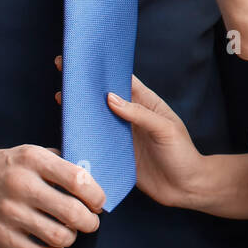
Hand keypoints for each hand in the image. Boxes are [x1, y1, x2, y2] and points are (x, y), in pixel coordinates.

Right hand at [0, 139, 104, 247]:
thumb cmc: (8, 167)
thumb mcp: (33, 153)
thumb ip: (61, 164)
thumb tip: (91, 183)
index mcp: (34, 160)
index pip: (78, 180)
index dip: (96, 195)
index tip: (97, 202)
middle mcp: (22, 185)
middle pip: (72, 212)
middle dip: (90, 222)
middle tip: (90, 222)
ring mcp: (10, 212)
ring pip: (58, 236)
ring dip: (71, 237)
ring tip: (69, 232)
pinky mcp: (0, 235)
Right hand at [55, 57, 204, 208]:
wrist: (185, 189)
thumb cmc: (182, 154)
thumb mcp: (165, 129)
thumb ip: (139, 114)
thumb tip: (110, 98)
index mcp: (146, 103)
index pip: (123, 81)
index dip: (106, 69)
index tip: (86, 58)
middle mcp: (131, 117)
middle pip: (105, 97)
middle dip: (87, 86)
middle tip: (66, 73)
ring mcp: (123, 135)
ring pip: (98, 118)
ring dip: (82, 109)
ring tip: (61, 97)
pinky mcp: (117, 155)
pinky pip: (97, 142)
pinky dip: (84, 135)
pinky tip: (70, 130)